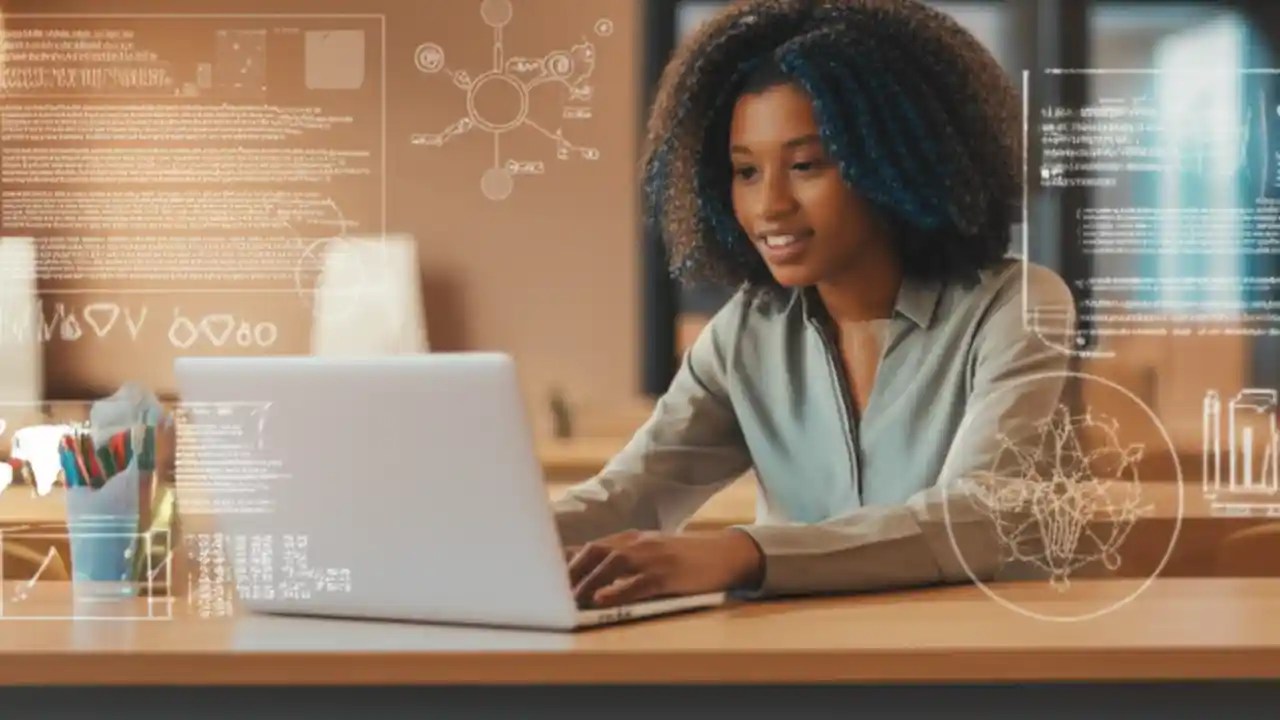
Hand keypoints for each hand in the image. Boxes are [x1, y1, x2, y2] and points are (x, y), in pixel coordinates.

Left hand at [564, 529, 763, 607]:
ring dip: (589, 582)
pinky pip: (639, 582)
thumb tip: (594, 580)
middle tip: (552, 592)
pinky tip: (603, 599)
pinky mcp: (668, 574)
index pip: (592, 546)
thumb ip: (626, 561)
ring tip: (571, 599)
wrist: (724, 554)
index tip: (545, 575)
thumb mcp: (652, 554)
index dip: (567, 560)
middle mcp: (639, 543)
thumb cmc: (685, 559)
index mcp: (632, 539)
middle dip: (572, 571)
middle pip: (596, 551)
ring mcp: (654, 557)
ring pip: (613, 564)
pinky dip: (618, 590)